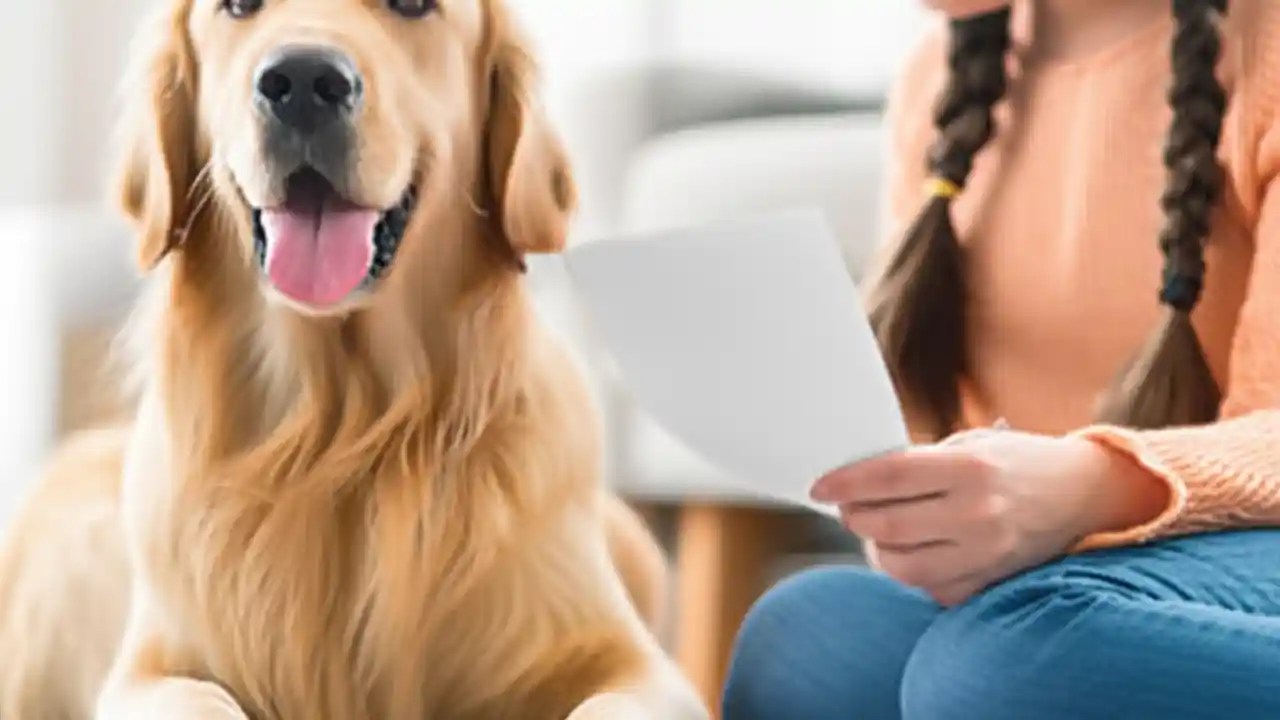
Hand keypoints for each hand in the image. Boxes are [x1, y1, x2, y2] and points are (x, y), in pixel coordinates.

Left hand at [811, 430, 1168, 605]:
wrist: (1082, 492)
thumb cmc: (1016, 461)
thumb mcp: (970, 443)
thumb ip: (918, 463)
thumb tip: (856, 481)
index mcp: (970, 467)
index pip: (887, 478)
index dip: (845, 483)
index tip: (820, 487)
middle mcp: (978, 513)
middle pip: (886, 526)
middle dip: (854, 517)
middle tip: (847, 508)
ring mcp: (986, 553)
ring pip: (903, 566)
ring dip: (876, 550)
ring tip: (875, 531)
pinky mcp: (991, 581)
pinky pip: (932, 588)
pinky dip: (913, 572)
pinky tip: (912, 551)